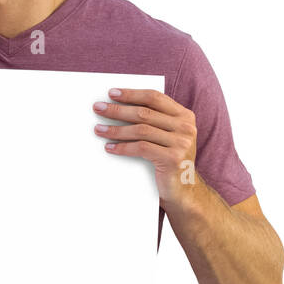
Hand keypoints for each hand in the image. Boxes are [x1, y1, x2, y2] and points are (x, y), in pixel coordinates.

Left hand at [93, 88, 198, 203]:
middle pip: (145, 113)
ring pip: (141, 130)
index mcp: (184, 116)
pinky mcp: (173, 159)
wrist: (183, 191)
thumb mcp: (166, 136)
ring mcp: (181, 143)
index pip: (155, 98)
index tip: (112, 93)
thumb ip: (154, 121)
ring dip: (116, 129)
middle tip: (98, 108)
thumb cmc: (168, 160)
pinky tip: (109, 147)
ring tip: (98, 129)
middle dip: (118, 109)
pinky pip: (142, 148)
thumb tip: (119, 107)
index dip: (132, 94)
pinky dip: (123, 147)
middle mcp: (186, 127)